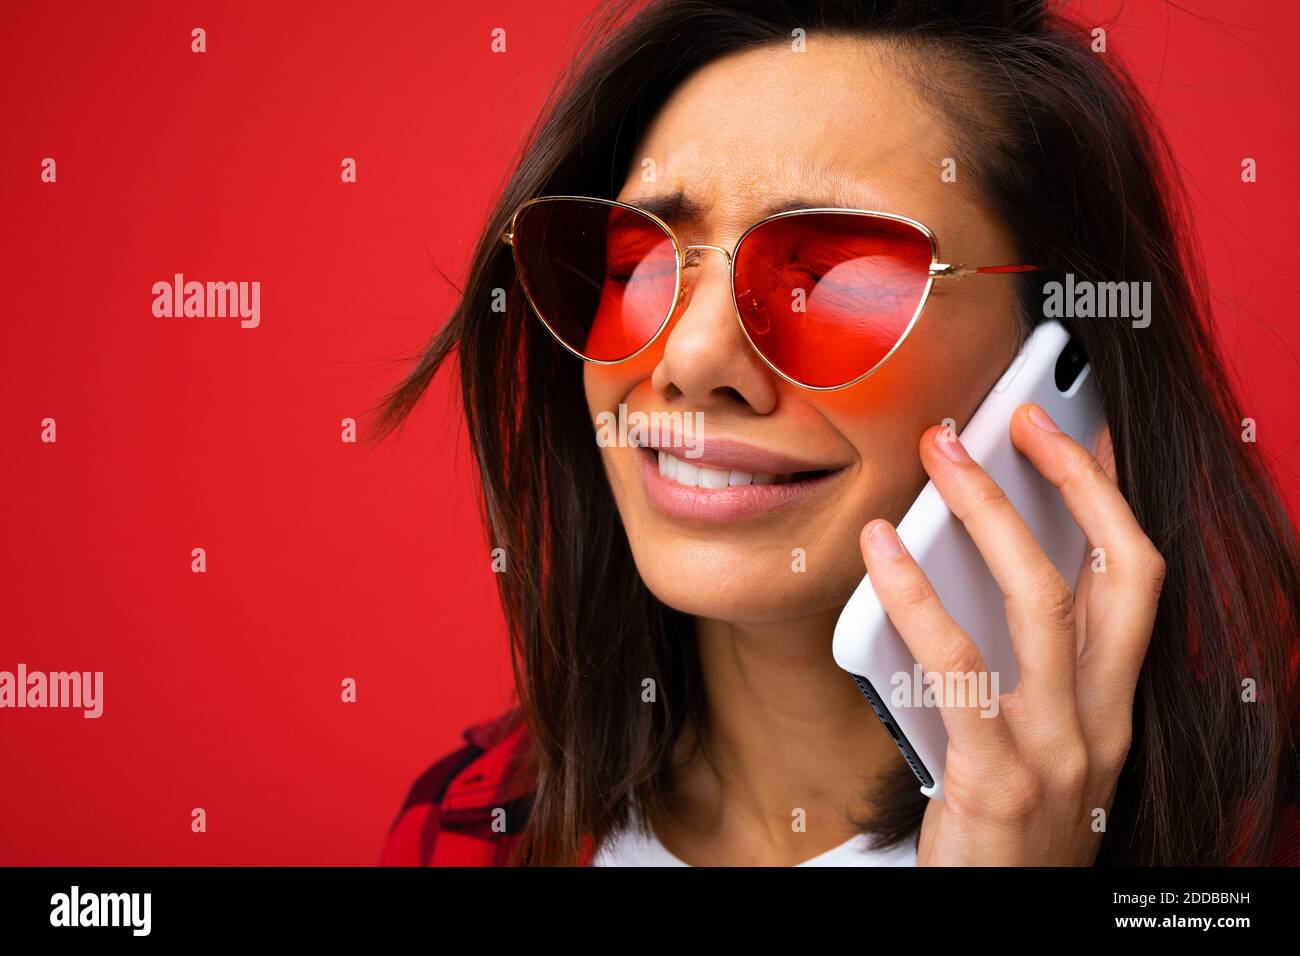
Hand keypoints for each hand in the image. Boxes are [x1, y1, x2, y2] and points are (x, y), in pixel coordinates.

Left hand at [858, 403, 1165, 864]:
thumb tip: (960, 569)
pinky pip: (957, 668)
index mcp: (1112, 708)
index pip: (1135, 581)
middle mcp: (1099, 722)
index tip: (1075, 432)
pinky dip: (918, 597)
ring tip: (941, 458)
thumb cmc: (1006, 830)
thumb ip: (1014, 669)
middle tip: (1013, 417)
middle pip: (1113, 574)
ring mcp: (1055, 751)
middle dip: (1070, 482)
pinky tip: (882, 550)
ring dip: (989, 515)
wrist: (999, 923)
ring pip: (1041, 603)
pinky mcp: (995, 779)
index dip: (1109, 499)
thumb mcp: (1034, 746)